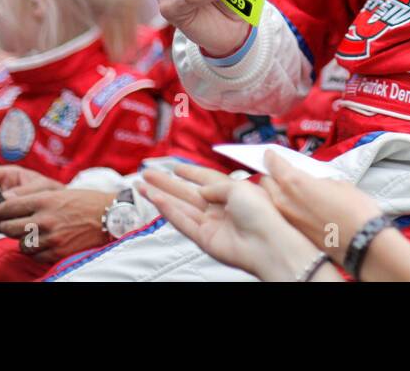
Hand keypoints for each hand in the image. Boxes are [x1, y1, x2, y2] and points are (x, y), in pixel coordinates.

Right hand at [0, 165, 62, 220]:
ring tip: (11, 217)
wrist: (62, 212)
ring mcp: (1, 207)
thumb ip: (24, 192)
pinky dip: (3, 227)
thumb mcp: (42, 188)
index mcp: (10, 176)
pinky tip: (16, 226)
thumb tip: (4, 199)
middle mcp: (2, 191)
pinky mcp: (4, 221)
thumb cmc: (54, 193)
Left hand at [0, 189, 112, 262]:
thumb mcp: (57, 192)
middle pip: (7, 227)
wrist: (110, 216)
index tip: (2, 213)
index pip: (6, 207)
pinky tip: (46, 242)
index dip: (0, 211)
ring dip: (24, 240)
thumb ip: (32, 198)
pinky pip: (34, 256)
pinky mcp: (57, 252)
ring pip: (20, 244)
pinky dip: (37, 251)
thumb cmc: (84, 202)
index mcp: (44, 200)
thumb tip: (4, 204)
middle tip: (15, 225)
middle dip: (8, 226)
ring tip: (35, 233)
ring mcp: (51, 237)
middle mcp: (45, 219)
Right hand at [139, 164, 338, 281]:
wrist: (266, 243)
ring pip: (180, 206)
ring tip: (143, 186)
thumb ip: (216, 186)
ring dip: (161, 195)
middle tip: (148, 174)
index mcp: (234, 192)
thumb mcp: (239, 188)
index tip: (175, 167)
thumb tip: (200, 189)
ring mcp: (211, 223)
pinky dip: (168, 211)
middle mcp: (220, 207)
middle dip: (167, 183)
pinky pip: (182, 222)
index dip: (190, 172)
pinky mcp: (203, 238)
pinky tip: (156, 200)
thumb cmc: (262, 213)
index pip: (207, 178)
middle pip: (188, 192)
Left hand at [259, 151, 381, 261]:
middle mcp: (283, 201)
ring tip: (291, 193)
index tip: (271, 155)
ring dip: (277, 195)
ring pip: (271, 202)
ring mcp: (285, 221)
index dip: (272, 157)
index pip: (273, 164)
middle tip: (280, 175)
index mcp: (294, 182)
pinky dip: (286, 211)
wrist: (362, 242)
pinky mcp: (292, 235)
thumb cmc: (354, 208)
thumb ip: (318, 180)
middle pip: (265, 184)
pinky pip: (282, 217)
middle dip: (271, 177)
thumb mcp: (338, 183)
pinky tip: (300, 211)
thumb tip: (312, 183)